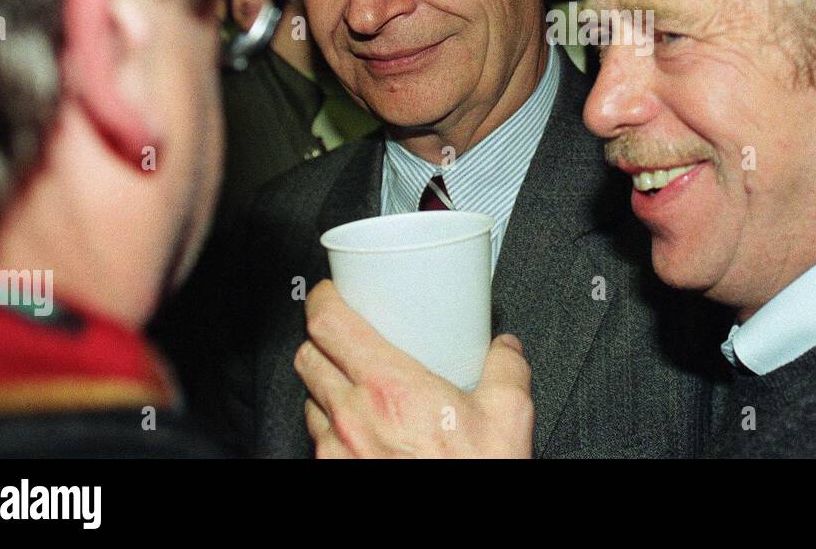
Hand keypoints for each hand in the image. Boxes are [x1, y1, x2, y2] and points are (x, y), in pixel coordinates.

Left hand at [295, 280, 533, 457]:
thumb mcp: (508, 418)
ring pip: (308, 399)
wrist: (462, 537)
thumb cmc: (475, 477)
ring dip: (324, 384)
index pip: (327, 324)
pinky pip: (316, 441)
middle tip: (345, 331)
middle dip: (320, 338)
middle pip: (307, 356)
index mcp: (389, 388)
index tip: (333, 290)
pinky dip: (329, 425)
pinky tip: (357, 429)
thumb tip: (506, 349)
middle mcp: (351, 418)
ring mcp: (335, 454)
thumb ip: (507, 370)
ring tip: (353, 381)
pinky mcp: (331, 478)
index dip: (323, 298)